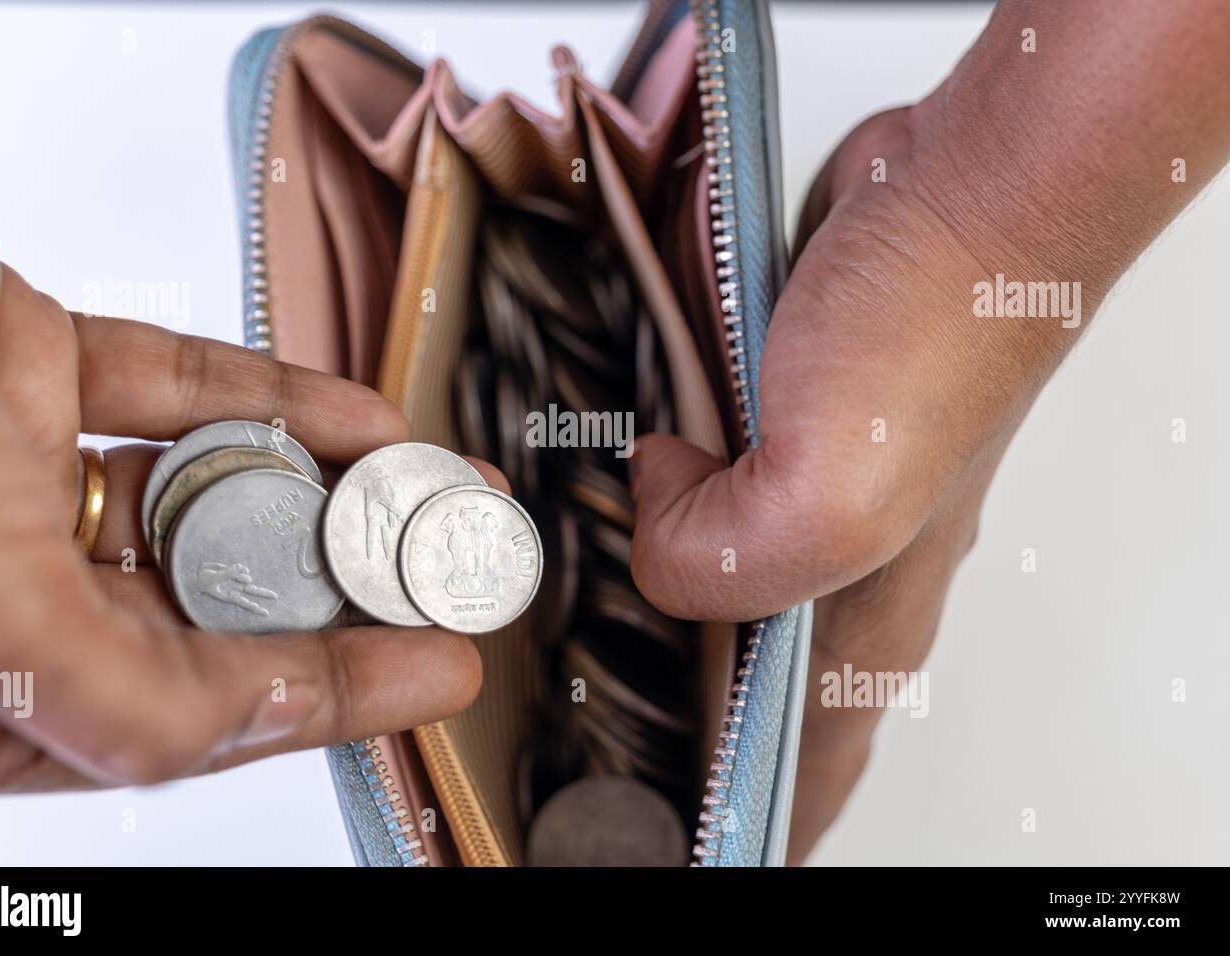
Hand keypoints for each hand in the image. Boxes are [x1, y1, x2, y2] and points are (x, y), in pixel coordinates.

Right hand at [0, 147, 486, 791]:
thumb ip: (120, 693)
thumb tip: (264, 723)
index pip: (169, 719)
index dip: (317, 703)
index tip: (432, 672)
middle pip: (200, 606)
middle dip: (341, 594)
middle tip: (451, 573)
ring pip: (196, 496)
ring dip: (323, 493)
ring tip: (432, 495)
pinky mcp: (9, 358)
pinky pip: (166, 389)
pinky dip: (264, 400)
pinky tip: (354, 418)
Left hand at [628, 0, 1229, 860]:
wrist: (962, 195)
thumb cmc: (937, 331)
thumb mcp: (829, 490)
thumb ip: (720, 561)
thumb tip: (652, 525)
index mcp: (860, 624)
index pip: (803, 780)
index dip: (741, 835)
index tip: (657, 854)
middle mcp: (836, 573)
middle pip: (744, 693)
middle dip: (670, 730)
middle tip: (583, 748)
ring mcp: (805, 497)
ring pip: (711, 588)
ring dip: (648, 604)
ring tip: (570, 629)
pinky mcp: (773, 429)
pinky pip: (698, 495)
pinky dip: (649, 507)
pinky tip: (602, 500)